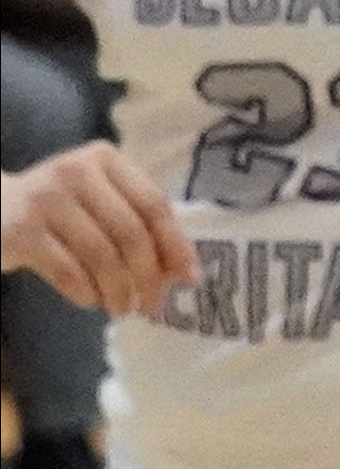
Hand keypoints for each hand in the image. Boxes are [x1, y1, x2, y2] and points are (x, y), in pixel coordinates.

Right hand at [0, 143, 199, 317]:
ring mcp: (47, 201)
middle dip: (148, 275)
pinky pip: (66, 270)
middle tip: (153, 305)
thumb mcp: (99, 202)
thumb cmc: (59, 208)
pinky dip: (85, 291)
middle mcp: (78, 173)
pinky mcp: (21, 232)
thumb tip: (182, 271)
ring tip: (122, 308)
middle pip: (130, 231)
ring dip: (117, 289)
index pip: (153, 204)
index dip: (175, 245)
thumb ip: (138, 225)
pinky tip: (91, 301)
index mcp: (107, 159)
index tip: (189, 279)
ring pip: (100, 254)